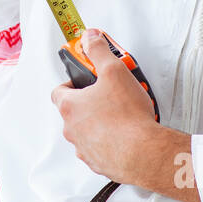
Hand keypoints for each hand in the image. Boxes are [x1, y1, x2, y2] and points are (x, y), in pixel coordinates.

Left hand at [50, 29, 190, 196]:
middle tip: (111, 93)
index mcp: (69, 107)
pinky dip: (110, 140)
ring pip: (87, 130)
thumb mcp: (114, 71)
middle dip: (91, 100)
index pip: (60, 90)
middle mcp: (72, 129)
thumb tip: (90, 38)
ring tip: (124, 112)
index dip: (74, 81)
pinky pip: (100, 147)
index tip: (87, 76)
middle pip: (75, 110)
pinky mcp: (99, 162)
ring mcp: (84, 148)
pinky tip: (128, 132)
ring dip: (100, 121)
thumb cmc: (126, 117)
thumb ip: (99, 51)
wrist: (142, 152)